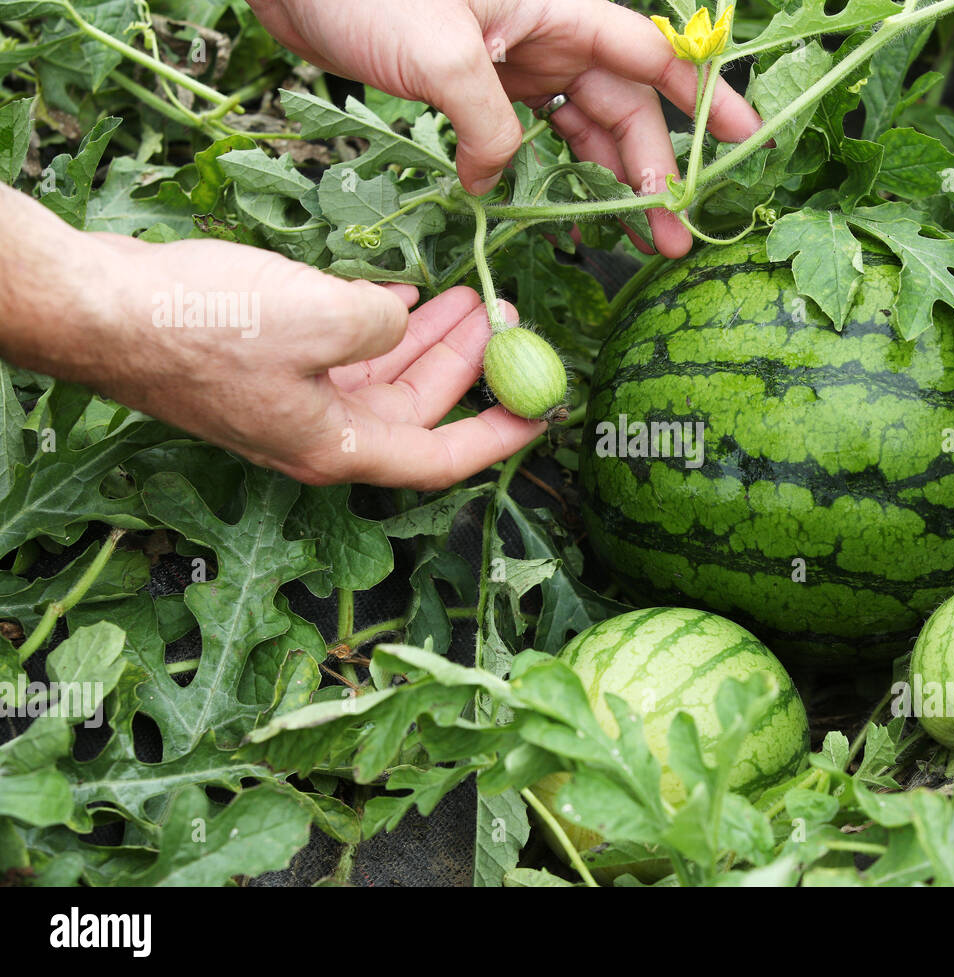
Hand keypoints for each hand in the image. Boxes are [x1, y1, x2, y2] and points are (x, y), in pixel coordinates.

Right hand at [0, 187, 541, 489]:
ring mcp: (291, 400)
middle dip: (467, 365)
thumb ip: (382, 326)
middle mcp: (320, 435)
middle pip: (417, 410)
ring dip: (426, 338)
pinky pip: (344, 354)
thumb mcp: (321, 318)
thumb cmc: (205, 325)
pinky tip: (400, 292)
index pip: (440, 458)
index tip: (543, 412)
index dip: (498, 438)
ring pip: (383, 377)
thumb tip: (398, 318)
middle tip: (504, 317)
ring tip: (468, 295)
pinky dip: (377, 325)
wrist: (101, 309)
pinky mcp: (268, 366)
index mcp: (338, 447)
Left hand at [247, 0, 762, 256]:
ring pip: (580, 127)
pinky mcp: (471, 85)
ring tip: (632, 238)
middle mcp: (543, 34)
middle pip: (621, 108)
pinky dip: (538, 173)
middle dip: (652, 172)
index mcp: (556, 10)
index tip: (742, 142)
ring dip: (607, 182)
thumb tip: (498, 180)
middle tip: (671, 236)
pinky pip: (524, 136)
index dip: (701, 102)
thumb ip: (490, 126)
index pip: (649, 58)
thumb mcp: (441, 57)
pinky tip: (548, 210)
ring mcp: (509, 61)